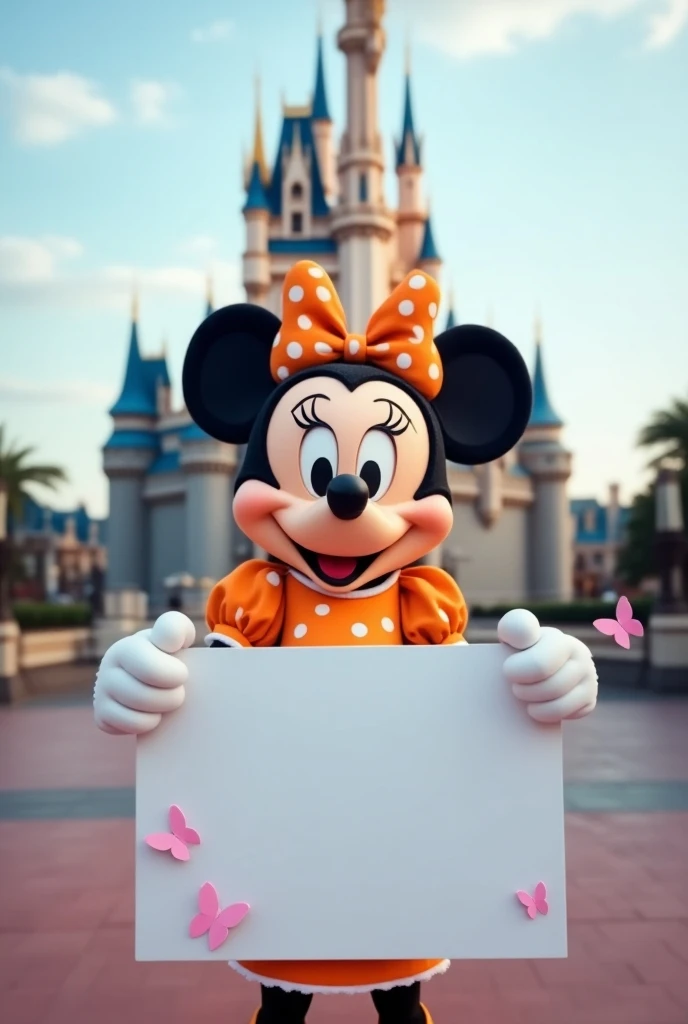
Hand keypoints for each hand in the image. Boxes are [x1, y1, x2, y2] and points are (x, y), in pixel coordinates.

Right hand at [93, 611, 194, 735]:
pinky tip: (152, 713)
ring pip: (137, 714)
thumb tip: (171, 640)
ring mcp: (101, 692)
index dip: (175, 675)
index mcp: (126, 647)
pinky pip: (129, 726)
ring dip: (161, 710)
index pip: (151, 669)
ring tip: (167, 700)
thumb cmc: (166, 653)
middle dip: (172, 697)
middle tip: (179, 691)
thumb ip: (176, 628)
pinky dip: (147, 723)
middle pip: (145, 697)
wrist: (148, 673)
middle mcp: (107, 668)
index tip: (182, 673)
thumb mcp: (175, 635)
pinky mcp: (101, 714)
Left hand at [497, 609, 597, 722]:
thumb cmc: (523, 650)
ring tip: (524, 697)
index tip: (508, 671)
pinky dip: (547, 714)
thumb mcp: (516, 636)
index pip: (540, 665)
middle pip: (549, 688)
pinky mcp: (590, 701)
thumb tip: (524, 632)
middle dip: (525, 691)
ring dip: (534, 706)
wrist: (540, 666)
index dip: (517, 672)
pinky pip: (566, 716)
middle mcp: (583, 659)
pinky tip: (539, 705)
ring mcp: (590, 681)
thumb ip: (515, 627)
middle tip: (515, 686)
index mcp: (563, 642)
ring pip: (558, 706)